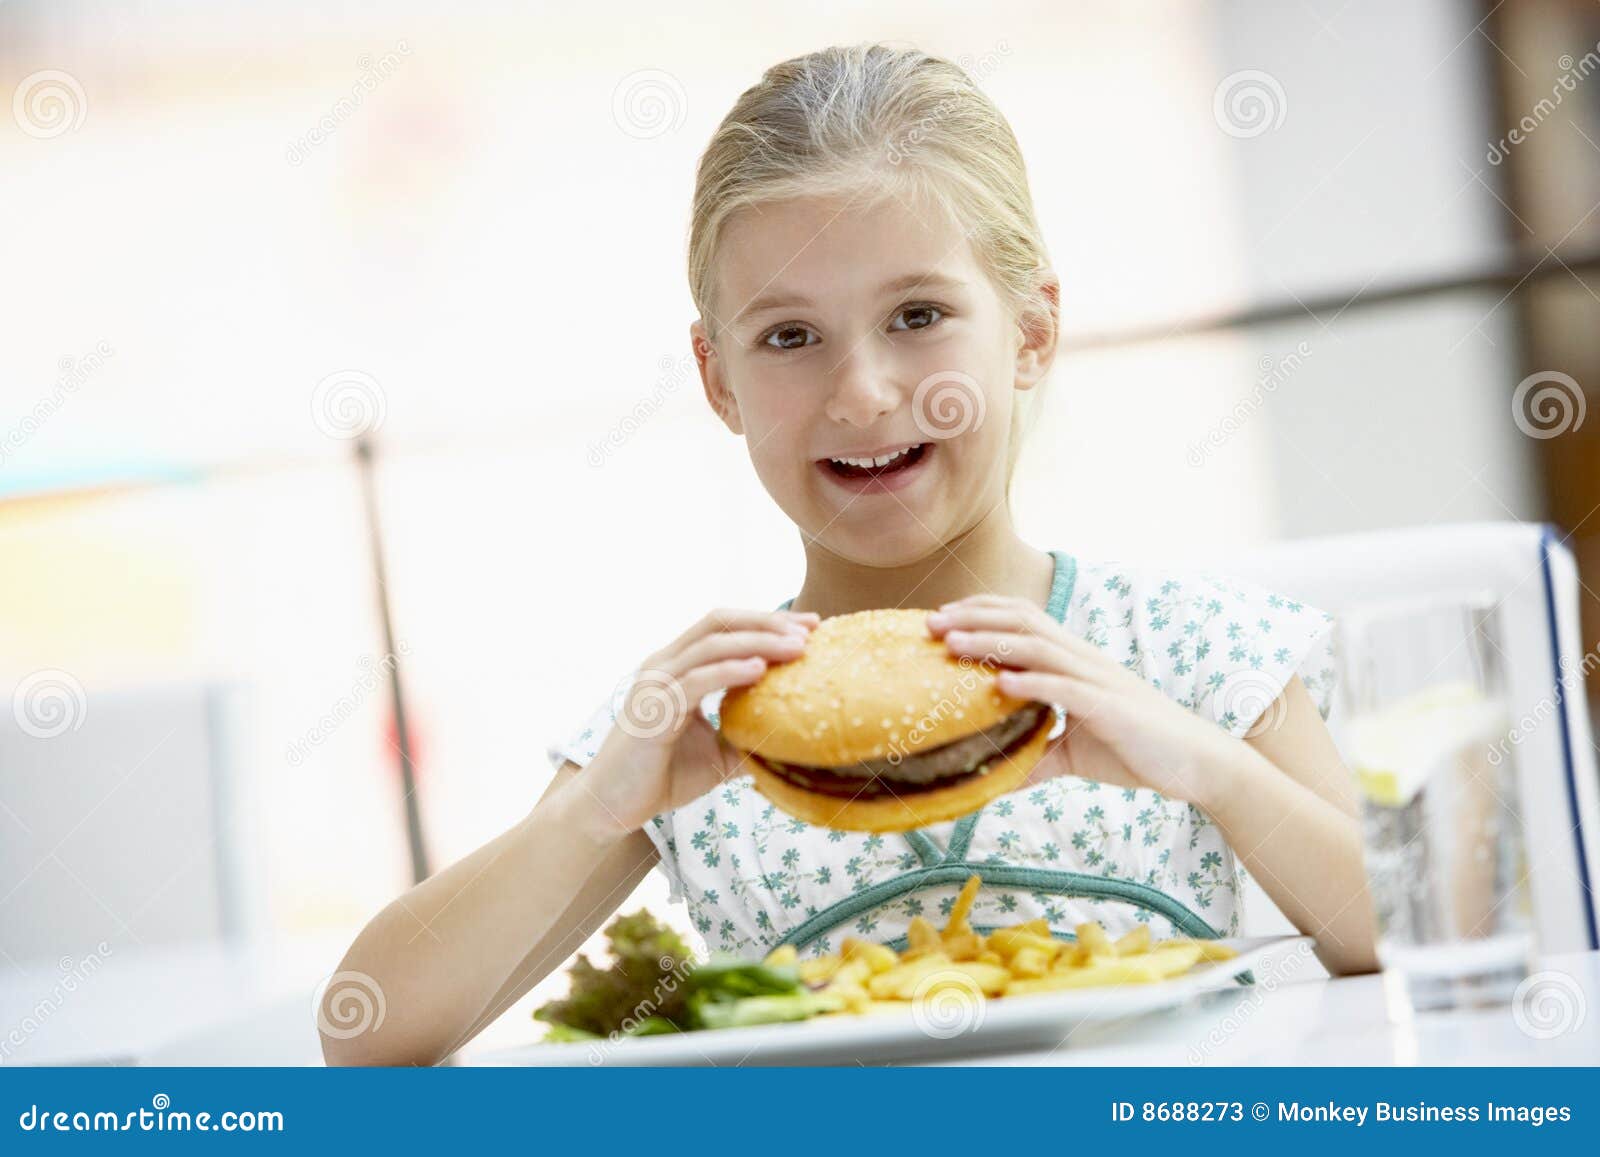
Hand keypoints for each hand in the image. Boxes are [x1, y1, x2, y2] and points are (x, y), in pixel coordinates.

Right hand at [578, 607, 818, 832]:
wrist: (613, 807)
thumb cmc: (661, 776)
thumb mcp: (718, 753)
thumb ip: (750, 737)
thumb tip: (798, 742)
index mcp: (677, 666)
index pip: (725, 627)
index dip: (767, 620)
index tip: (810, 626)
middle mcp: (664, 665)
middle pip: (720, 622)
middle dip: (768, 622)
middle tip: (811, 629)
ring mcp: (656, 684)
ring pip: (711, 645)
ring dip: (757, 642)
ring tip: (796, 647)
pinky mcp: (653, 710)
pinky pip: (696, 681)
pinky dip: (730, 672)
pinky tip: (760, 671)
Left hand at [925, 595, 1239, 806]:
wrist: (1195, 764)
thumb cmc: (1136, 750)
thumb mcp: (1075, 754)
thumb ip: (1037, 757)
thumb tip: (996, 780)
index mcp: (1075, 662)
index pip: (1024, 619)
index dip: (983, 611)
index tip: (942, 617)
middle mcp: (1083, 660)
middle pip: (1022, 624)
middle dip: (974, 619)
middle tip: (930, 624)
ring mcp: (1097, 680)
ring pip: (1037, 649)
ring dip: (991, 644)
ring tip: (953, 645)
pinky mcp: (1110, 707)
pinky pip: (1065, 689)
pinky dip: (1031, 683)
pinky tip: (1000, 684)